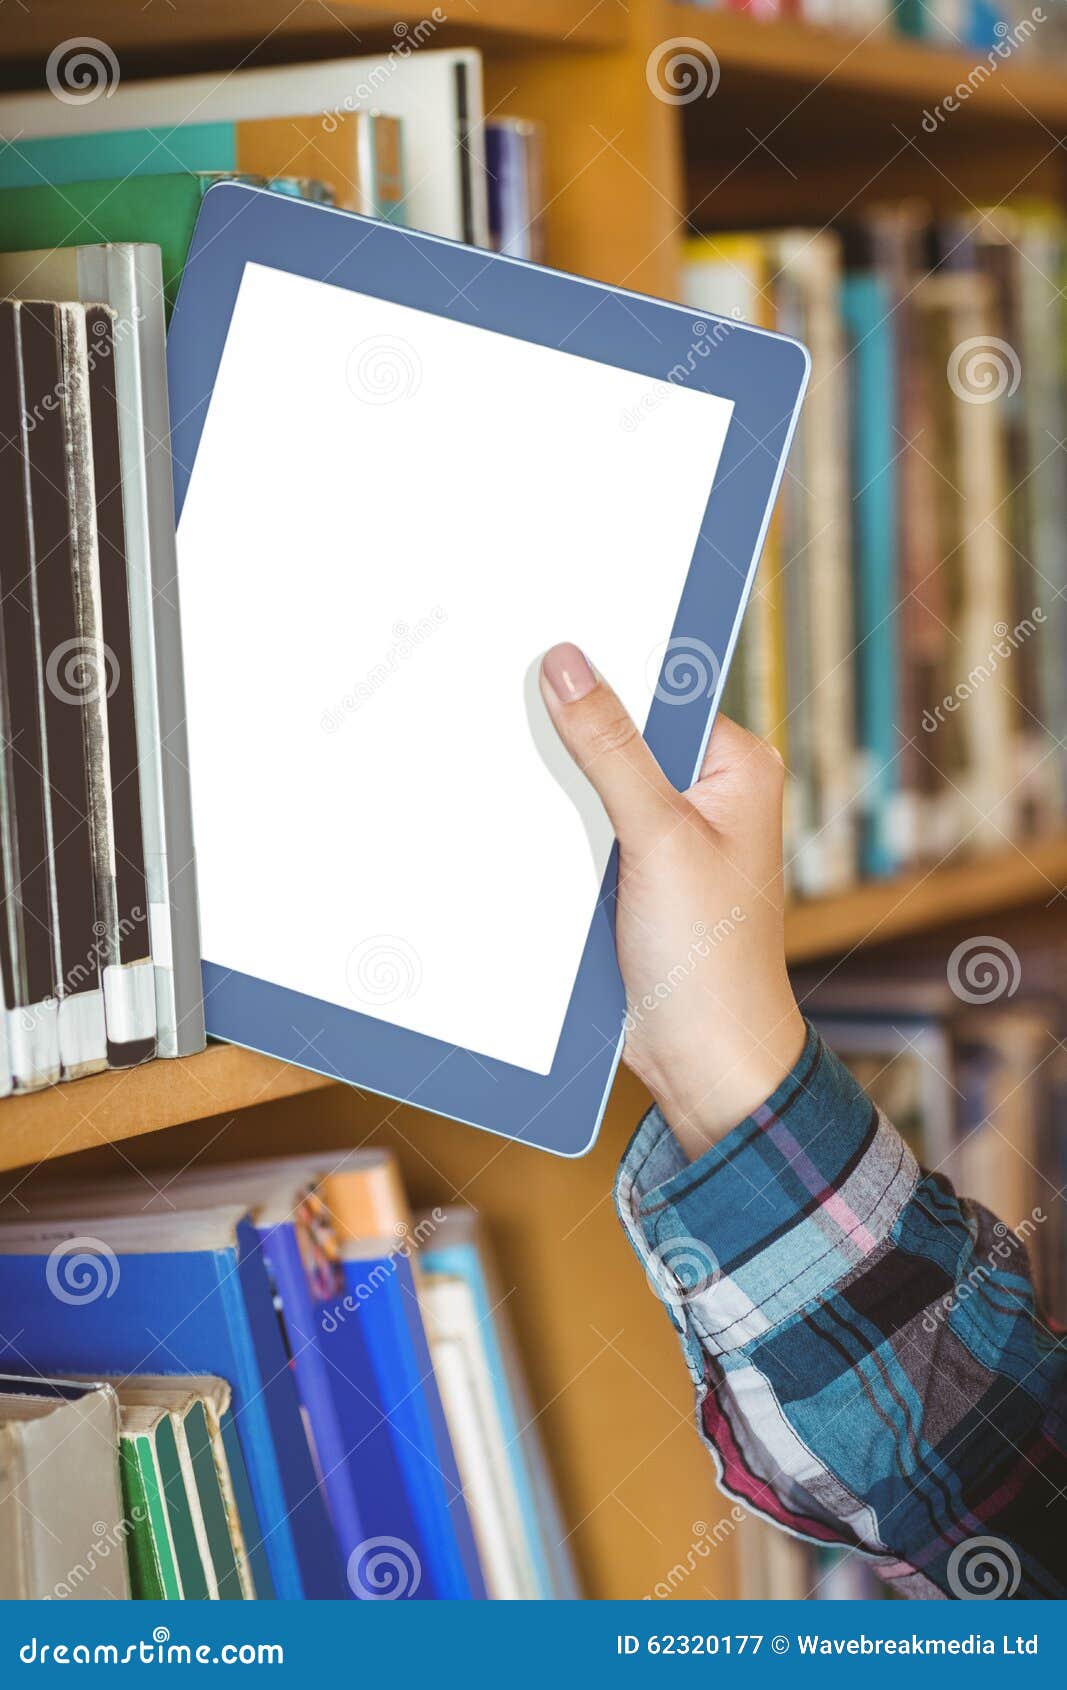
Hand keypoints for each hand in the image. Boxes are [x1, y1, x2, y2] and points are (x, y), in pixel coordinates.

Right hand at [540, 642, 805, 1158]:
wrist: (702, 1058)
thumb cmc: (709, 955)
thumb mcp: (657, 838)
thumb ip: (610, 748)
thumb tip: (566, 663)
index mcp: (737, 765)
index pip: (661, 687)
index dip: (600, 666)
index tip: (535, 641)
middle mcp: (707, 791)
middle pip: (622, 732)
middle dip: (567, 727)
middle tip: (496, 691)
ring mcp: (667, 834)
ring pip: (594, 781)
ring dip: (553, 782)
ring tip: (492, 754)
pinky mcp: (632, 873)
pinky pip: (582, 828)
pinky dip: (551, 826)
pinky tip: (507, 815)